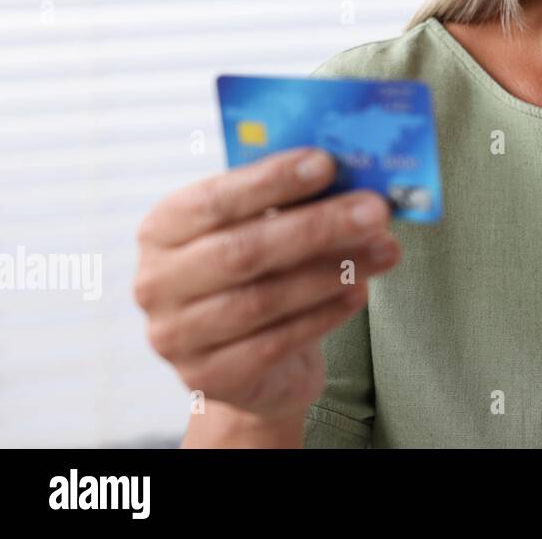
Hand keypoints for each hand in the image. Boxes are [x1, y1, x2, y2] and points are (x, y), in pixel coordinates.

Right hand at [134, 147, 400, 418]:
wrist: (255, 365)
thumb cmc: (262, 277)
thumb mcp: (265, 231)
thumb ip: (293, 203)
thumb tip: (352, 177)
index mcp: (163, 229)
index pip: (214, 200)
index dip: (271, 181)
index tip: (327, 163)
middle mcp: (157, 282)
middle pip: (242, 251)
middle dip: (317, 226)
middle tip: (374, 210)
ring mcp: (177, 336)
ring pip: (262, 299)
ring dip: (332, 272)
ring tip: (384, 251)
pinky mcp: (208, 378)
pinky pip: (276, 342)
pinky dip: (325, 314)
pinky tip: (359, 292)